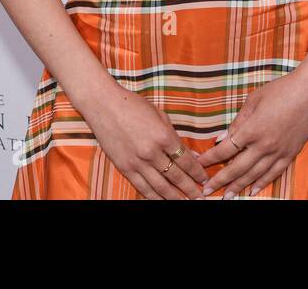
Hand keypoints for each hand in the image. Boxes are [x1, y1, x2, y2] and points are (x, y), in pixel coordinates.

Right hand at [83, 83, 210, 198]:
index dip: (197, 172)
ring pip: (160, 187)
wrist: (103, 105)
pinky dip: (154, 197)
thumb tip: (192, 155)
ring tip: (186, 202)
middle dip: (190, 189)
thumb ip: (175, 136)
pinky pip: (142, 187)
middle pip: (176, 177)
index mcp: (163, 136)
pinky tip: (163, 201)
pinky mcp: (124, 168)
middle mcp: (151, 152)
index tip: (204, 179)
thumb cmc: (133, 105)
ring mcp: (137, 162)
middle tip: (201, 197)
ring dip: (175, 197)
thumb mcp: (160, 115)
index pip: (186, 160)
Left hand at [196, 67, 307, 197]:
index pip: (225, 150)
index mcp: (252, 129)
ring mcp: (278, 152)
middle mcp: (264, 145)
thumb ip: (237, 122)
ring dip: (238, 187)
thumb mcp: (253, 101)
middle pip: (237, 168)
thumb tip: (222, 138)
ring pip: (254, 175)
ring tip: (226, 196)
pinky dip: (262, 183)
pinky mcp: (290, 154)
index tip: (199, 165)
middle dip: (220, 180)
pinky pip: (274, 174)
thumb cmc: (281, 90)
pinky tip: (252, 190)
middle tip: (206, 190)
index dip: (210, 159)